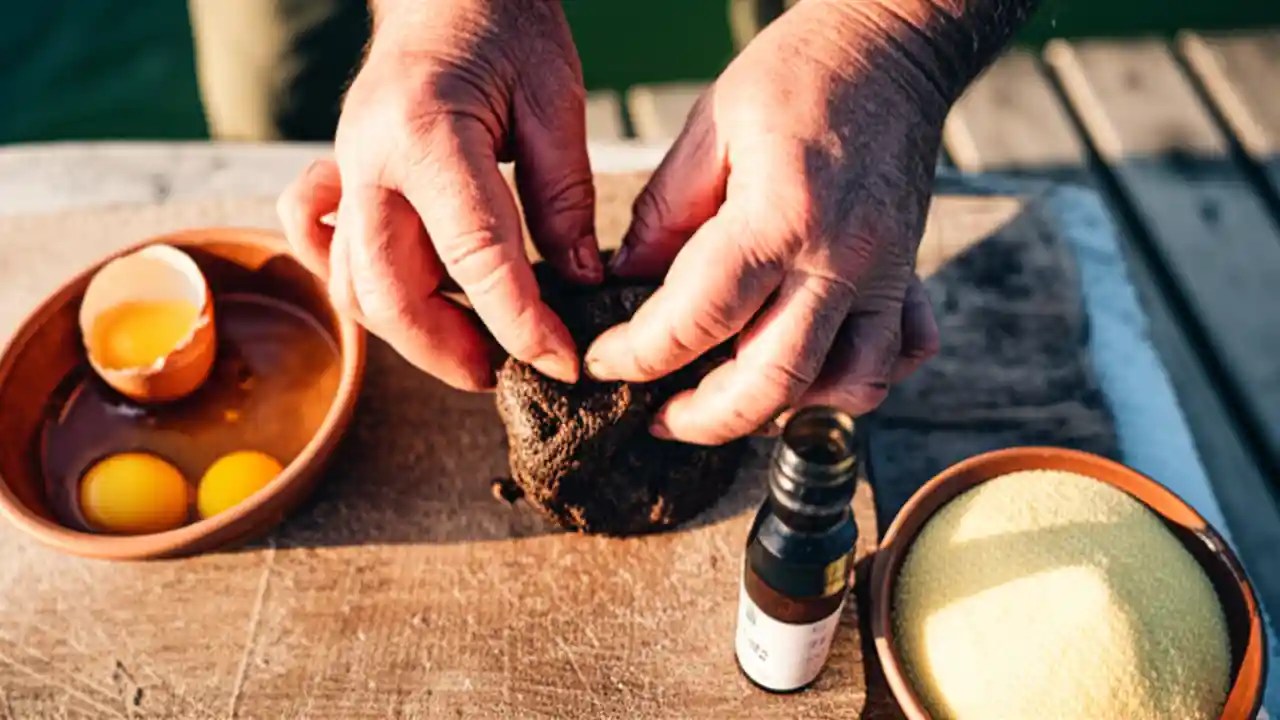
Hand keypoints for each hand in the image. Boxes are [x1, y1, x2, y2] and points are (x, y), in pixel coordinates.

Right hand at [277, 0, 601, 389]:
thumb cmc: (505, 25)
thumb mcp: (556, 102)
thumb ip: (565, 199)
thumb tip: (576, 284)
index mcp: (426, 137)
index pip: (477, 259)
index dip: (522, 325)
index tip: (563, 363)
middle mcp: (369, 162)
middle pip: (391, 294)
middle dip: (452, 353)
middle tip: (506, 375)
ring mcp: (344, 170)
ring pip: (354, 286)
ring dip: (412, 331)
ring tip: (473, 346)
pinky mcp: (340, 173)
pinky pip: (321, 247)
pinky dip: (357, 283)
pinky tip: (408, 291)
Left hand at [584, 0, 946, 444]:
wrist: (892, 45)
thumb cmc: (796, 74)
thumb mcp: (709, 126)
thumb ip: (665, 213)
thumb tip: (624, 282)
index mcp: (780, 214)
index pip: (700, 316)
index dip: (640, 354)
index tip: (606, 363)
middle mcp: (841, 258)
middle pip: (773, 381)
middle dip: (704, 418)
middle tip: (659, 416)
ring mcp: (885, 275)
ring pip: (848, 386)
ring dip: (784, 409)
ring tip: (731, 394)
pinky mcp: (909, 276)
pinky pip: (900, 357)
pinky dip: (856, 379)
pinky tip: (813, 366)